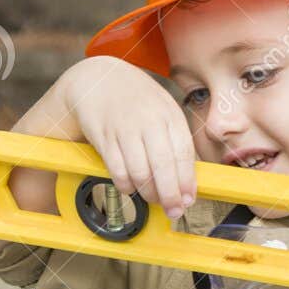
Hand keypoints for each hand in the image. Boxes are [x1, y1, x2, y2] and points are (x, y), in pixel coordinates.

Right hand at [60, 57, 197, 218]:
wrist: (99, 78)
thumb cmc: (137, 100)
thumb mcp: (164, 111)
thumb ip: (176, 139)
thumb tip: (187, 178)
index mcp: (169, 114)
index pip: (184, 153)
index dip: (187, 181)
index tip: (189, 199)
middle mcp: (149, 121)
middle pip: (164, 166)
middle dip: (170, 195)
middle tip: (173, 210)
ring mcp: (125, 128)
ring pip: (140, 172)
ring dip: (148, 193)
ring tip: (153, 199)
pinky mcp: (103, 136)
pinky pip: (117, 170)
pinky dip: (126, 185)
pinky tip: (131, 187)